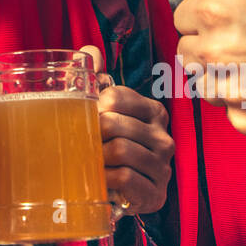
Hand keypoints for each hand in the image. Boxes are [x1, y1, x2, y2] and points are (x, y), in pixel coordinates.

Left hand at [79, 45, 172, 215]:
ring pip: (120, 150)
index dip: (93, 107)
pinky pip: (125, 178)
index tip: (86, 118)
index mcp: (153, 111)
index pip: (115, 97)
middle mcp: (163, 137)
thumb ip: (97, 80)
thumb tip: (89, 51)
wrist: (125, 194)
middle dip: (91, 134)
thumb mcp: (107, 112)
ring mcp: (163, 166)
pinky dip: (106, 178)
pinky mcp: (156, 193)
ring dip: (97, 158)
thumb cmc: (113, 147)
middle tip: (82, 144)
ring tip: (91, 162)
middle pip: (113, 124)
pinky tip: (101, 180)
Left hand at [172, 0, 245, 139]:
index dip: (209, 14)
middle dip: (212, 45)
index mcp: (217, 12)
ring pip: (203, 85)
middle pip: (188, 53)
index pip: (184, 18)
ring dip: (224, 76)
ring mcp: (237, 92)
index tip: (239, 13)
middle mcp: (221, 55)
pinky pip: (229, 114)